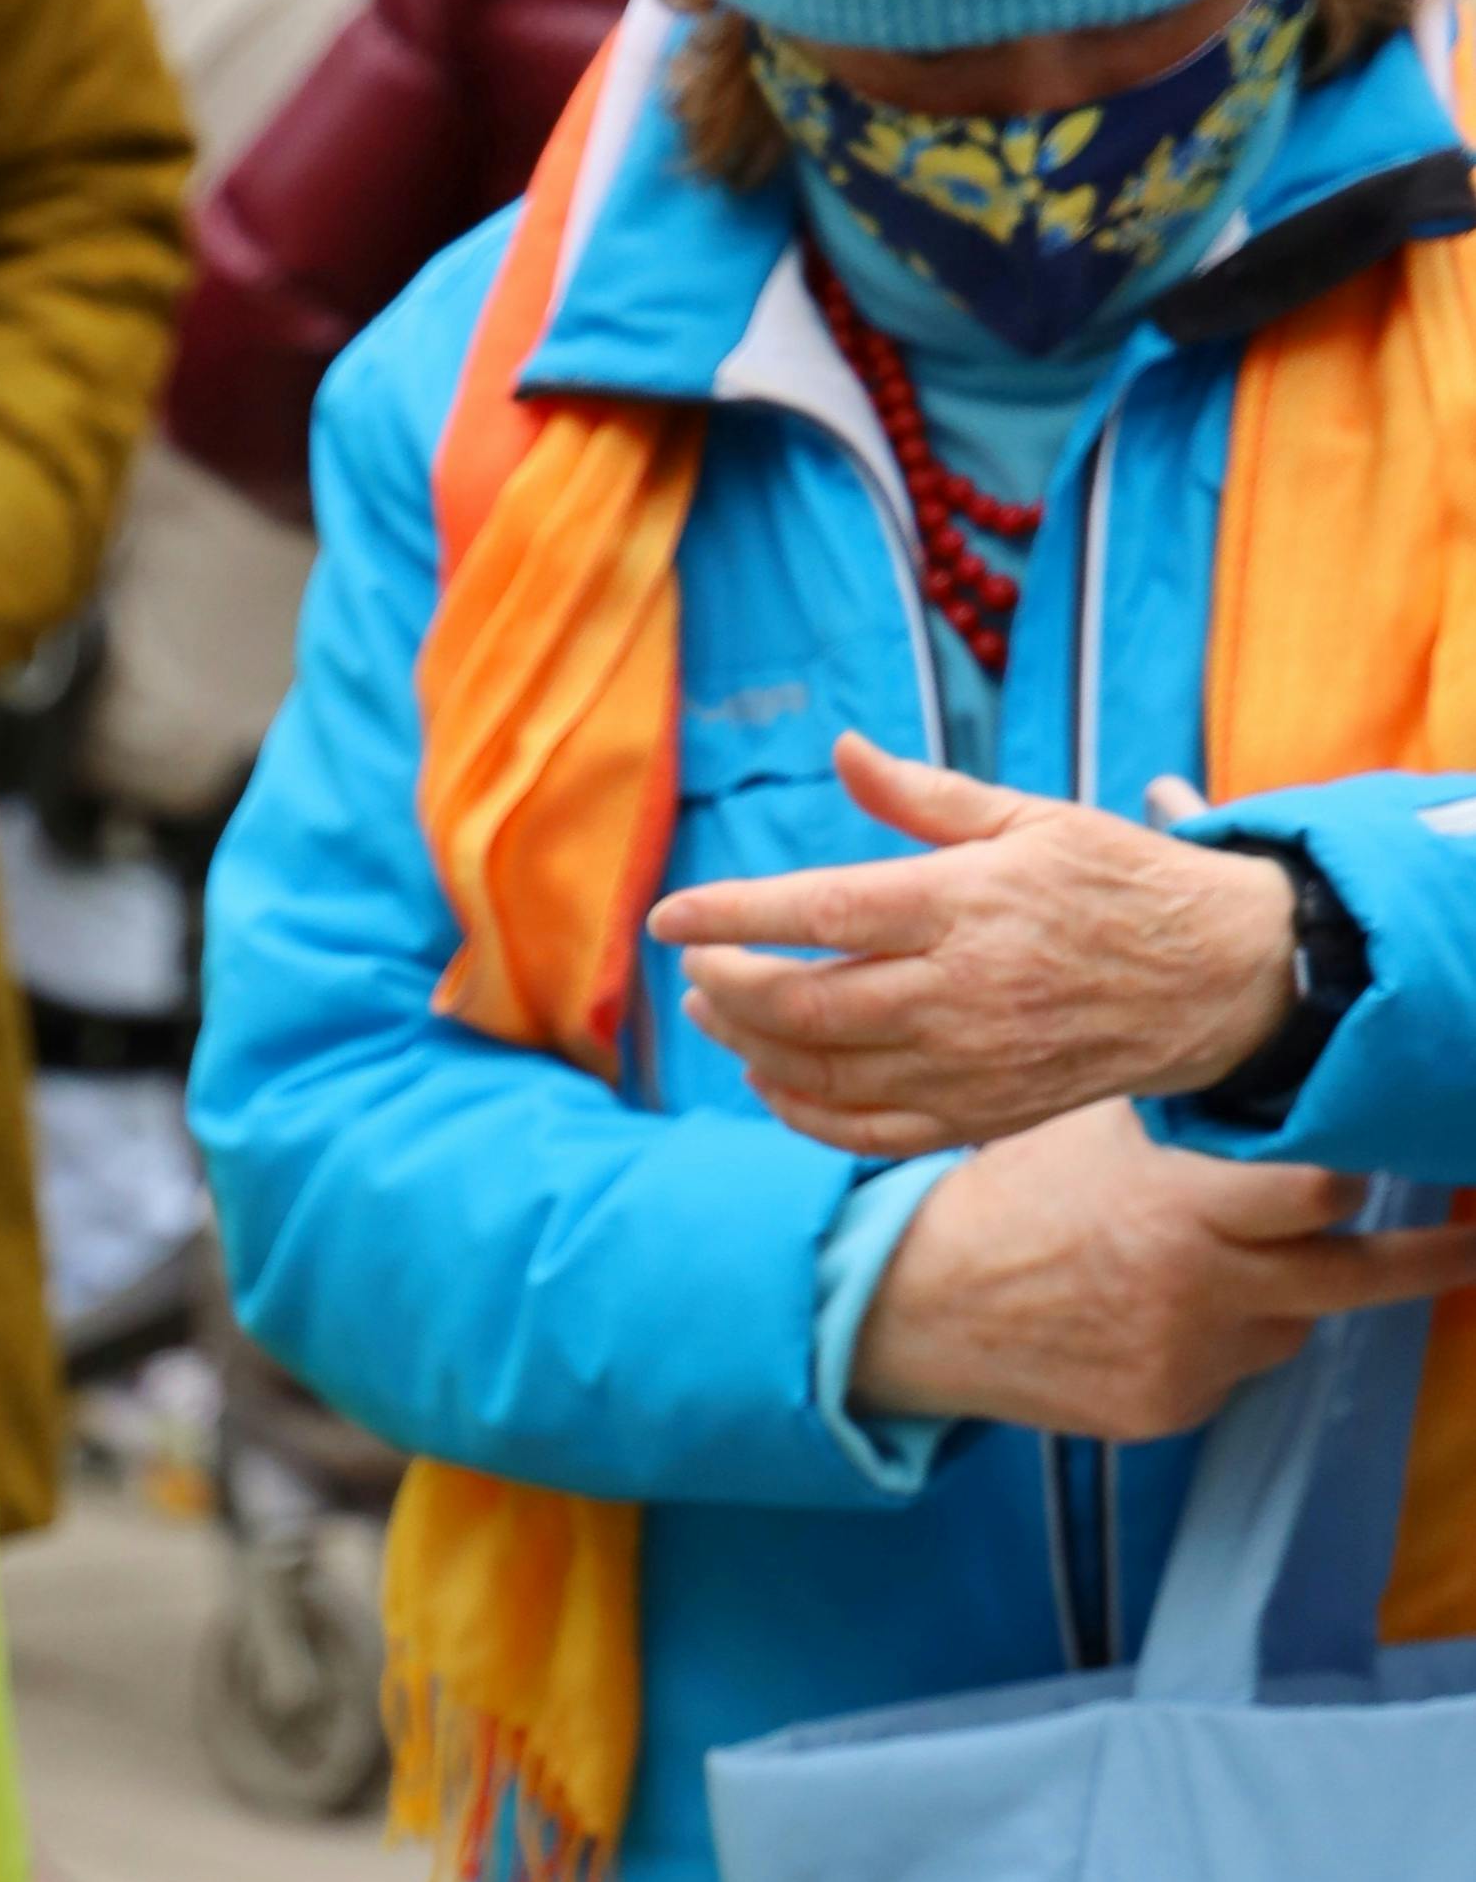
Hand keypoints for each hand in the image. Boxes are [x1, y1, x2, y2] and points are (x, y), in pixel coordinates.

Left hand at [652, 734, 1299, 1149]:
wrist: (1212, 978)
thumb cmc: (1115, 882)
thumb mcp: (1030, 817)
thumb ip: (925, 797)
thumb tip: (844, 751)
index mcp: (965, 904)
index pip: (821, 913)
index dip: (733, 916)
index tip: (670, 915)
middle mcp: (958, 992)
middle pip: (803, 1006)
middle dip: (727, 987)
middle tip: (695, 965)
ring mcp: (966, 1065)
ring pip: (820, 1073)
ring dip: (748, 1046)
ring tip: (715, 1012)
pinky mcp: (976, 1116)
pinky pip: (863, 1131)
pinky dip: (798, 1110)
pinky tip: (767, 1078)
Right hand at [851, 1104, 1475, 1442]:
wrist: (915, 1305)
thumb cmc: (1011, 1193)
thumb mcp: (1099, 1121)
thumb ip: (1194, 1105)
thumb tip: (1283, 1049)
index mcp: (1185, 1208)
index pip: (1327, 1192)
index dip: (1351, 1170)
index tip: (1385, 1154)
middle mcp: (1196, 1293)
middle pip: (1355, 1278)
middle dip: (1430, 1261)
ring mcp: (1183, 1363)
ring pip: (1293, 1328)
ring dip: (1280, 1295)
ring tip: (1205, 1262)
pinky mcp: (1162, 1412)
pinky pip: (1234, 1372)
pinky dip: (1218, 1341)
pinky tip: (1152, 1312)